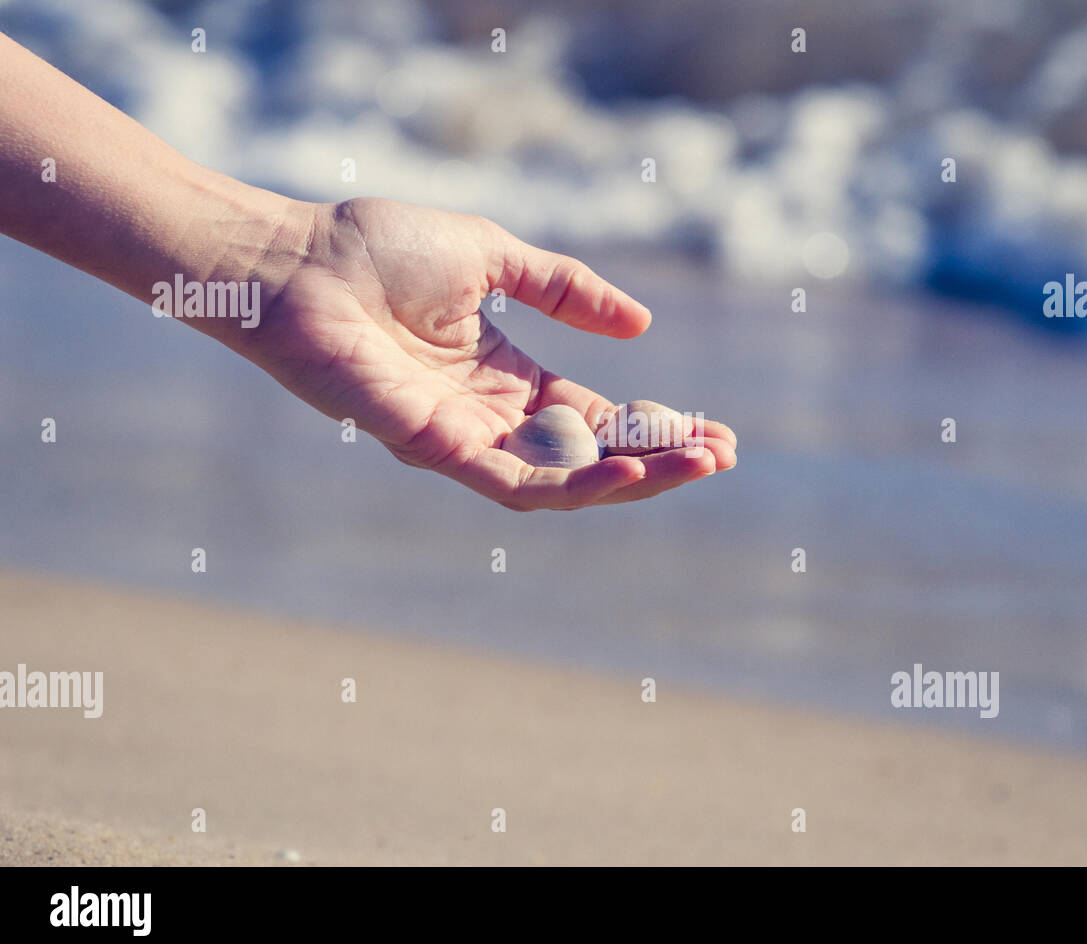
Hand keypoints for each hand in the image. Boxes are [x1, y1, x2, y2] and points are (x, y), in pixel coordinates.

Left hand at [236, 198, 737, 509]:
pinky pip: (514, 482)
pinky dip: (576, 481)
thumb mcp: (494, 256)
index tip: (714, 429)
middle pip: (590, 456)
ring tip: (695, 465)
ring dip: (633, 480)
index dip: (654, 425)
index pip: (595, 416)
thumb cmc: (376, 250)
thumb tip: (643, 323)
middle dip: (660, 461)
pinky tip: (630, 468)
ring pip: (563, 483)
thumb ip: (566, 288)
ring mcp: (462, 439)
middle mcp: (489, 418)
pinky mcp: (433, 447)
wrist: (296, 260)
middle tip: (722, 456)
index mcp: (505, 376)